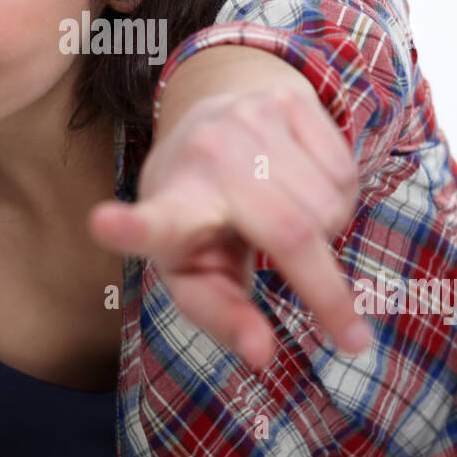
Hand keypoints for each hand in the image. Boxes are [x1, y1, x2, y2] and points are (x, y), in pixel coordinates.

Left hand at [89, 85, 370, 370]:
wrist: (218, 115)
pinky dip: (343, 203)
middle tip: (352, 339)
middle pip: (288, 232)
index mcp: (171, 208)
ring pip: (328, 206)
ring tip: (301, 232)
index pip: (151, 220)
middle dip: (328, 293)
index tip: (104, 224)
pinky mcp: (287, 101)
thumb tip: (263, 355)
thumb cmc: (204, 215)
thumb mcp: (198, 270)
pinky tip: (311, 194)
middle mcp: (205, 156)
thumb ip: (223, 317)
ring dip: (332, 237)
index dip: (128, 227)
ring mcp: (248, 121)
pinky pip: (347, 174)